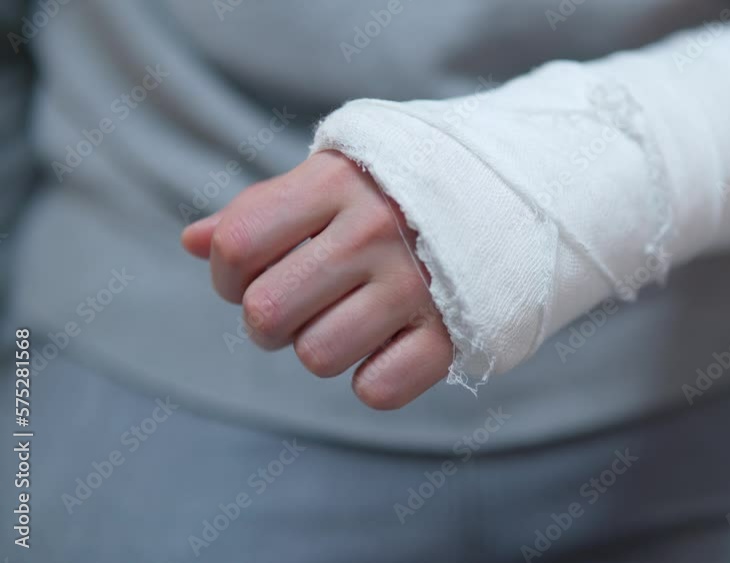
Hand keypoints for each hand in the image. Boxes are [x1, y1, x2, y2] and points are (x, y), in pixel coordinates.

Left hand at [181, 150, 452, 408]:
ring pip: (317, 357)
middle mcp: (376, 230)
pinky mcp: (452, 332)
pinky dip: (375, 379)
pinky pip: (378, 390)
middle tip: (301, 302)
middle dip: (267, 321)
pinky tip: (389, 345)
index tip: (255, 270)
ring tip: (349, 319)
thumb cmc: (395, 193)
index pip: (236, 244)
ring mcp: (417, 284)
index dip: (228, 272)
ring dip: (322, 349)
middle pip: (265, 313)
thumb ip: (263, 209)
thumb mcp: (332, 180)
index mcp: (336, 183)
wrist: (504, 197)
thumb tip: (194, 242)